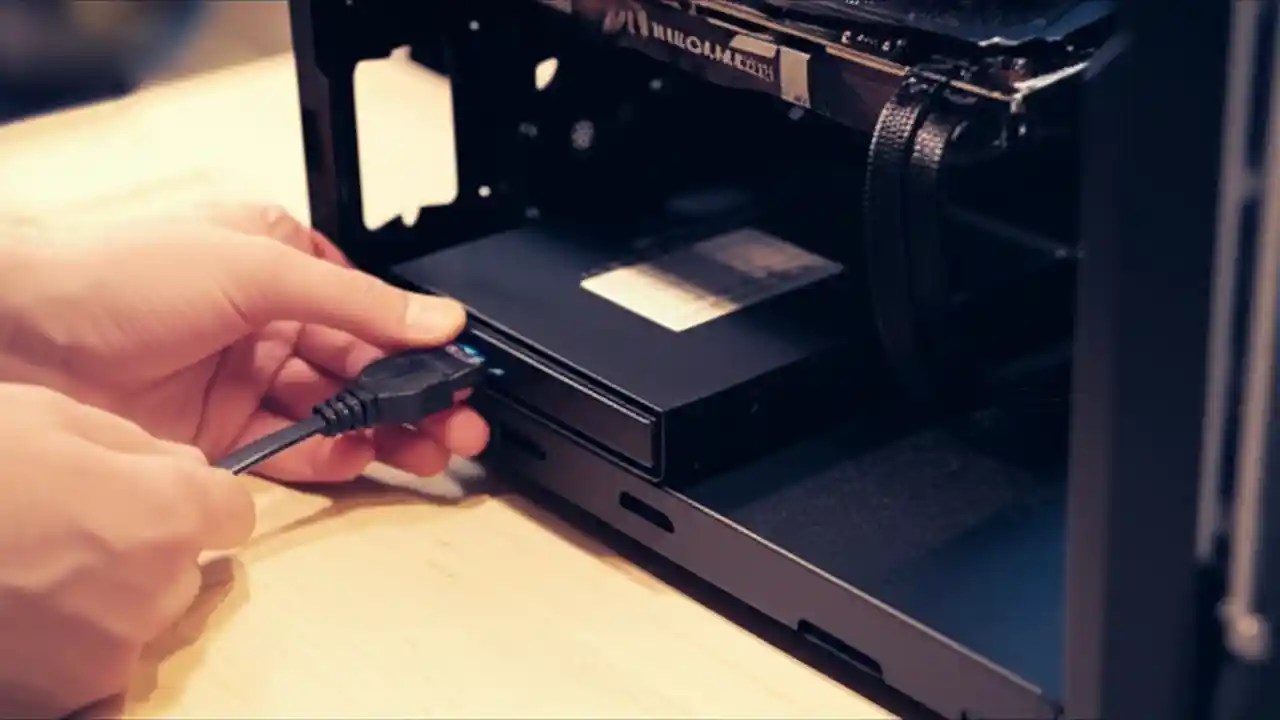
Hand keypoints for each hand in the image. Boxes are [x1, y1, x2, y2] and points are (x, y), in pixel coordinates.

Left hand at [0, 204, 488, 481]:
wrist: (16, 339)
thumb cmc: (119, 275)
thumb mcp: (255, 270)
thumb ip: (355, 302)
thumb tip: (438, 318)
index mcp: (282, 262)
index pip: (371, 310)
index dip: (420, 343)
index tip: (462, 373)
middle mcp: (268, 320)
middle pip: (361, 366)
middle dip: (415, 397)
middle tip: (460, 426)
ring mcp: (244, 379)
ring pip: (336, 412)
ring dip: (385, 433)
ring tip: (432, 451)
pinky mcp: (220, 434)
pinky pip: (293, 448)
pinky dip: (330, 456)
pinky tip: (363, 459)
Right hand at [0, 383, 253, 716]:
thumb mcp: (51, 415)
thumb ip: (136, 445)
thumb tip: (179, 467)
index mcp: (167, 516)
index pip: (234, 512)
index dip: (202, 498)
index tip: (167, 494)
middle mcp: (154, 592)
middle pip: (183, 566)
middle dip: (149, 545)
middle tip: (72, 525)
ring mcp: (106, 654)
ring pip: (138, 618)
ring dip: (105, 597)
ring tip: (29, 569)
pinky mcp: (57, 699)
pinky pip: (94, 677)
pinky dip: (70, 652)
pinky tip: (27, 622)